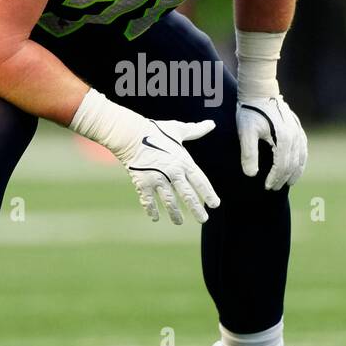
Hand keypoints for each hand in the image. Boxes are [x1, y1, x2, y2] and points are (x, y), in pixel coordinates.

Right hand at [69, 89, 220, 224]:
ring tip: (179, 222)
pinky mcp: (143, 183)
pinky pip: (148, 201)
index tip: (215, 204)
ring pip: (169, 201)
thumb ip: (196, 130)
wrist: (131, 134)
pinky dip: (151, 210)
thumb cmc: (156, 131)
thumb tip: (212, 123)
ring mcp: (157, 179)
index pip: (200, 181)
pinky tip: (155, 218)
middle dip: (197, 209)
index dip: (209, 194)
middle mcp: (173, 172)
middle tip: (203, 219)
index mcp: (184, 161)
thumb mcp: (178, 130)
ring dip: (175, 214)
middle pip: (188, 195)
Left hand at [237, 95, 306, 190]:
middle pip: (292, 163)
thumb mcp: (245, 132)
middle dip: (283, 178)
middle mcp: (294, 135)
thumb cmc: (250, 112)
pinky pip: (303, 147)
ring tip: (288, 182)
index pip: (281, 166)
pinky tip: (296, 165)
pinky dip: (301, 159)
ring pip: (301, 156)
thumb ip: (249, 153)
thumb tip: (251, 175)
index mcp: (283, 139)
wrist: (259, 91)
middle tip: (274, 188)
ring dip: (295, 171)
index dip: (275, 178)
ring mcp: (298, 130)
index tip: (267, 187)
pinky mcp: (297, 126)